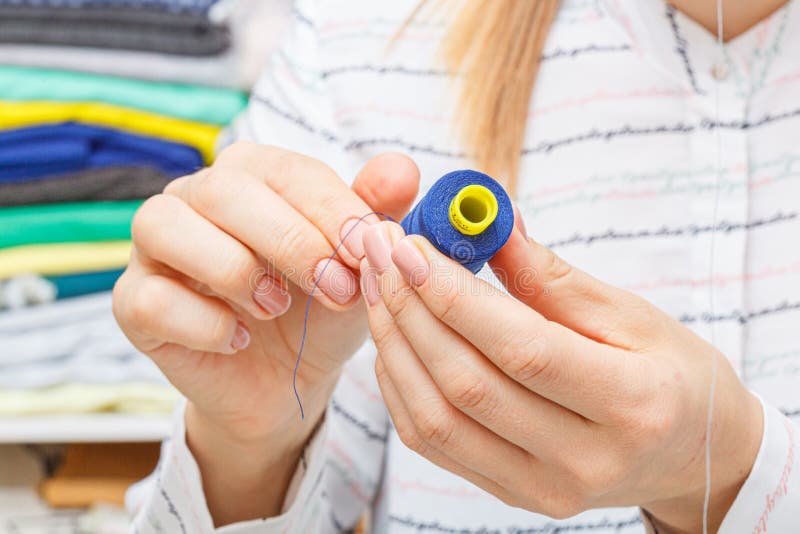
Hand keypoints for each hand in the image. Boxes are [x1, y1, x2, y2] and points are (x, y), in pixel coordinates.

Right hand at [113, 143, 417, 522]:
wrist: (285, 382)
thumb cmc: (320, 311)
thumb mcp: (357, 268)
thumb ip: (375, 215)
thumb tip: (403, 168)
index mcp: (251, 176)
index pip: (286, 170)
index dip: (331, 208)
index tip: (370, 251)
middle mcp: (193, 199)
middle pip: (223, 190)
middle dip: (289, 240)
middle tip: (337, 289)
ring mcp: (153, 250)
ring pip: (166, 226)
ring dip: (235, 270)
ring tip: (278, 308)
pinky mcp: (134, 304)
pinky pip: (149, 299)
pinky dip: (203, 322)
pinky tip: (240, 340)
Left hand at [360, 218, 761, 532]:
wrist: (690, 452)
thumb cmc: (671, 372)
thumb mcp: (630, 313)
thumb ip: (551, 276)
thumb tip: (488, 223)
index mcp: (632, 404)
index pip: (523, 348)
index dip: (455, 295)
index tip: (411, 244)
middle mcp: (585, 462)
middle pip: (469, 385)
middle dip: (410, 309)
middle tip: (381, 251)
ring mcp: (543, 488)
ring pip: (438, 421)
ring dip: (395, 346)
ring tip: (378, 286)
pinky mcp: (513, 494)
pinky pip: (435, 445)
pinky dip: (401, 388)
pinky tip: (393, 339)